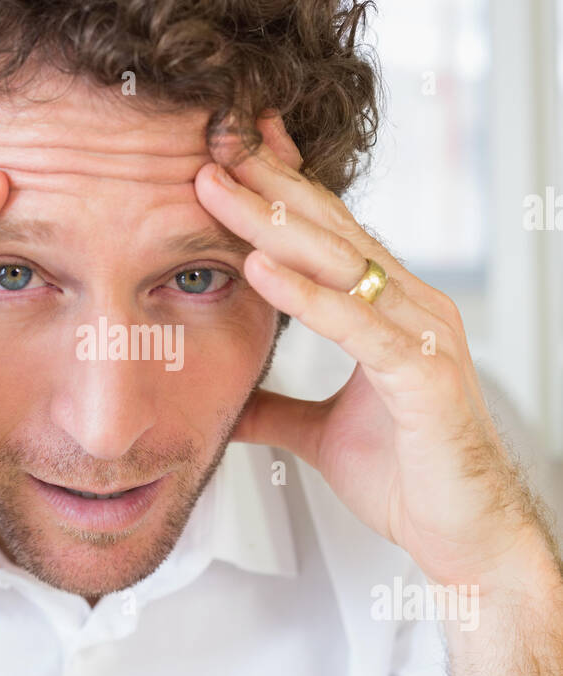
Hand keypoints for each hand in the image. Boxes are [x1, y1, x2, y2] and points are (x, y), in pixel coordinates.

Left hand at [194, 113, 549, 590]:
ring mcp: (422, 333)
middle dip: (266, 183)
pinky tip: (259, 265)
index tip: (231, 148)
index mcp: (390, 310)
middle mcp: (411, 306)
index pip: (327, 233)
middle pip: (328, 228)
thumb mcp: (320, 435)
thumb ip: (277, 409)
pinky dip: (305, 294)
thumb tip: (228, 402)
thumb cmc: (410, 480)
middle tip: (212, 138)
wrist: (465, 537)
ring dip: (270, 221)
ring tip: (217, 184)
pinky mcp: (423, 373)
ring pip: (338, 262)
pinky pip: (356, 325)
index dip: (280, 188)